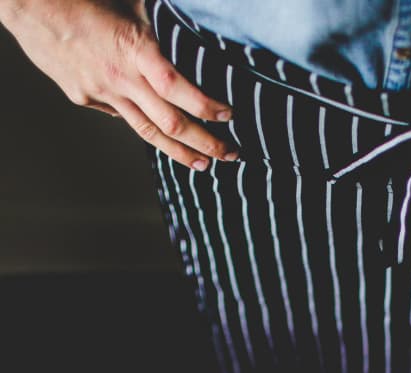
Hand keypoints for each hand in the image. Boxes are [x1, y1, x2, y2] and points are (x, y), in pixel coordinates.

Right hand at [0, 0, 238, 169]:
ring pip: (149, 132)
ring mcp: (102, 93)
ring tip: (204, 165)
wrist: (26, 2)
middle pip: (171, 122)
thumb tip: (186, 34)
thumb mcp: (130, 2)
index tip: (229, 115)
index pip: (178, 89)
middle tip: (230, 154)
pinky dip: (143, 122)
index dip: (206, 107)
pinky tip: (158, 130)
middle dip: (205, 142)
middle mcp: (121, 78)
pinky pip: (121, 116)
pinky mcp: (85, 99)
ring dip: (181, 152)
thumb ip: (158, 27)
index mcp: (134, 49)